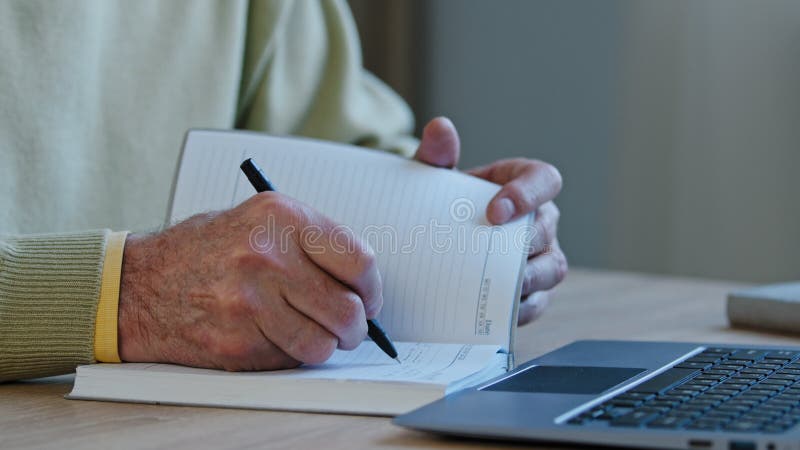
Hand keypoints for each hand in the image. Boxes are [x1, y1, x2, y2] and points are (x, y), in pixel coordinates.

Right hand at [117, 193, 381, 370]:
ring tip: (315, 334)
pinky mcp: (236, 340)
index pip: (359, 259)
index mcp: (280, 217)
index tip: (370, 297)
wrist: (139, 284)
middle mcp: (267, 256)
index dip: (372, 287)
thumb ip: (310, 241)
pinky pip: (290, 359)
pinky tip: (275, 337)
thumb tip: (362, 280)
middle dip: (357, 326)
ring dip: (327, 345)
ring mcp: (250, 302)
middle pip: (347, 308)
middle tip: (351, 326)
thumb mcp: (258, 220)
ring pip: (323, 343)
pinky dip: (292, 355)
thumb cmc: (205, 250)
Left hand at [413, 117, 566, 325]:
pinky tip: (495, 311)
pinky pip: (538, 302)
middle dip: (524, 242)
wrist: (430, 238)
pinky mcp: (532, 291)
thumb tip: (439, 129)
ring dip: (529, 278)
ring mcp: (540, 256)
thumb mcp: (432, 178)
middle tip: (491, 255)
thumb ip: (436, 154)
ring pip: (553, 267)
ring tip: (498, 286)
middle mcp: (539, 219)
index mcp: (521, 182)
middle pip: (548, 229)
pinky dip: (520, 308)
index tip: (495, 211)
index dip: (529, 194)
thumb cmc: (439, 202)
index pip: (544, 179)